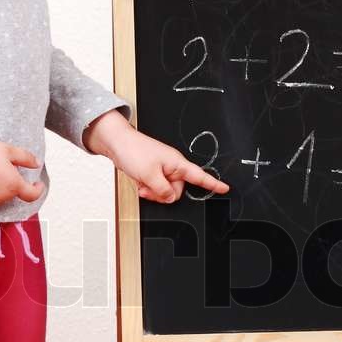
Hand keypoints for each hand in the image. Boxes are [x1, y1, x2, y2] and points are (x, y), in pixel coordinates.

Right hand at [0, 137, 44, 208]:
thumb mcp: (7, 150)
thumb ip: (26, 159)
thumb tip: (37, 164)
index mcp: (13, 185)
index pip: (32, 195)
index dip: (37, 190)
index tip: (37, 185)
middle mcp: (1, 198)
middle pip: (12, 194)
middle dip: (11, 183)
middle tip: (1, 166)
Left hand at [84, 112, 229, 202]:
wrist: (117, 143)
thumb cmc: (133, 151)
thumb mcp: (149, 175)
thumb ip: (163, 190)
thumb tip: (170, 198)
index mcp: (177, 164)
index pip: (200, 176)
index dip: (213, 184)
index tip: (225, 189)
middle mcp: (172, 167)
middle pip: (176, 191)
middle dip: (162, 194)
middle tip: (148, 186)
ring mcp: (162, 170)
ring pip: (164, 191)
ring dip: (152, 192)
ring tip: (142, 183)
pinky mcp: (153, 172)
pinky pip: (155, 188)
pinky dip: (147, 188)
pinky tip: (139, 182)